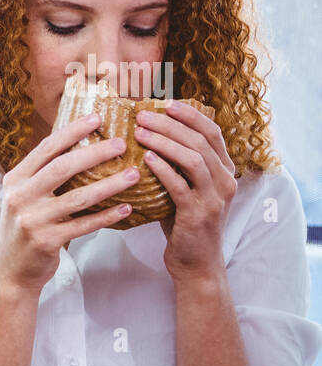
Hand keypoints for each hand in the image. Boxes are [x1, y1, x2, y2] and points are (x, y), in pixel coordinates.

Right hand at [0, 113, 140, 292]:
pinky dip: (107, 216)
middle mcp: (20, 197)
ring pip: (79, 197)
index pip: (46, 149)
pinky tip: (126, 208)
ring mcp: (33, 220)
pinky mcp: (46, 241)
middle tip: (122, 144)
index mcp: (15, 180)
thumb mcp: (24, 197)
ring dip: (110, 184)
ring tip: (134, 174)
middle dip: (95, 153)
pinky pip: (84, 225)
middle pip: (62, 168)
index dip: (72, 131)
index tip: (97, 118)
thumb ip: (43, 176)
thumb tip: (80, 145)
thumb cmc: (25, 227)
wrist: (11, 269)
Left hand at [133, 102, 237, 280]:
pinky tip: (146, 159)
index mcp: (224, 170)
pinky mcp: (198, 214)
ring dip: (165, 142)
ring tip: (140, 133)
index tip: (166, 102)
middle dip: (171, 124)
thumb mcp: (185, 189)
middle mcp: (226, 180)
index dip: (191, 115)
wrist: (195, 263)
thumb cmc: (184, 223)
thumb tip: (145, 136)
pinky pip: (180, 186)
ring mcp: (215, 198)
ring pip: (193, 159)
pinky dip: (163, 169)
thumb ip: (176, 165)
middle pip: (200, 141)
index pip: (212, 132)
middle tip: (142, 115)